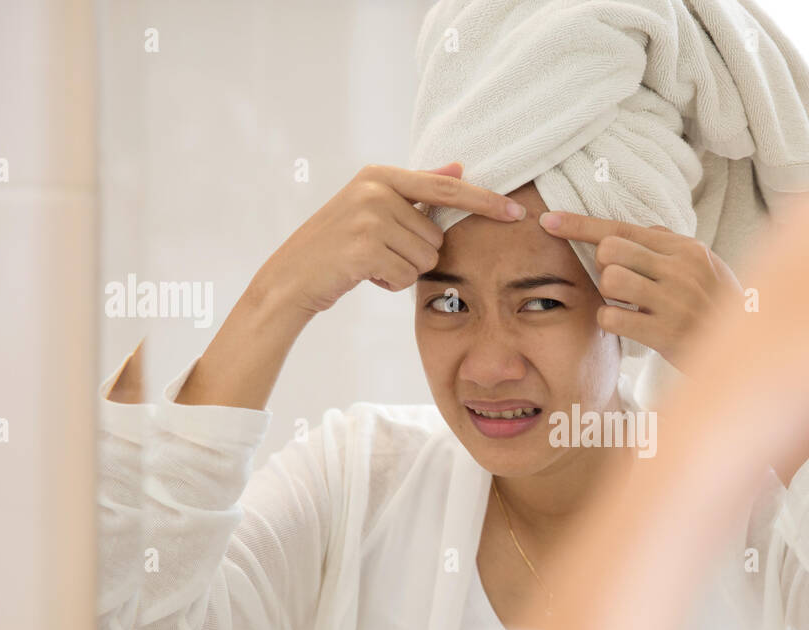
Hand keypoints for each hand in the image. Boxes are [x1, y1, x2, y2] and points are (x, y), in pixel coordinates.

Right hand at [250, 162, 525, 320]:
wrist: (291, 276)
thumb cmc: (338, 246)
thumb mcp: (373, 207)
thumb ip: (417, 188)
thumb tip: (460, 166)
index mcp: (380, 175)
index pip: (446, 187)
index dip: (485, 200)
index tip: (517, 211)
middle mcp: (375, 190)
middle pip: (437, 235)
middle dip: (416, 253)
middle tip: (378, 253)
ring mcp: (369, 218)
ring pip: (425, 258)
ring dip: (403, 270)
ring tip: (369, 263)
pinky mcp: (365, 248)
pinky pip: (406, 276)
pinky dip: (389, 284)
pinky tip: (363, 275)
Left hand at [537, 211, 742, 369]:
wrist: (749, 350)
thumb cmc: (719, 304)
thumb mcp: (705, 264)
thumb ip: (670, 245)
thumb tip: (640, 228)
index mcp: (684, 248)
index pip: (621, 227)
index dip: (579, 224)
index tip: (548, 220)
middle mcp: (678, 269)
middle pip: (610, 250)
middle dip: (604, 265)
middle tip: (621, 283)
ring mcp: (671, 301)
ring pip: (609, 280)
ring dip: (609, 294)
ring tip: (629, 304)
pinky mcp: (663, 333)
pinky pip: (612, 317)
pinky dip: (611, 321)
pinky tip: (630, 326)